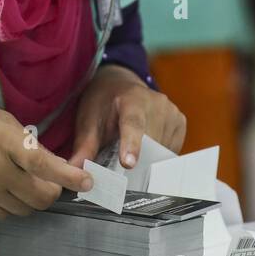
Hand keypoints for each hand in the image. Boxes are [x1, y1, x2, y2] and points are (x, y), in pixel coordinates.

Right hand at [0, 96, 91, 221]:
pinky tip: (6, 192)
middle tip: (54, 184)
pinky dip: (11, 207)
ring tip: (27, 185)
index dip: (70, 177)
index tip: (87, 182)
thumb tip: (44, 160)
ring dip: (32, 201)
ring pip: (23, 211)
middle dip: (54, 193)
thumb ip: (23, 140)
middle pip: (40, 197)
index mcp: (4, 142)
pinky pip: (1, 216)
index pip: (45, 165)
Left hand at [68, 64, 185, 169]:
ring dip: (147, 159)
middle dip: (135, 161)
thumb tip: (75, 173)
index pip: (132, 124)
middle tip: (119, 166)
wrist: (119, 82)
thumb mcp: (88, 120)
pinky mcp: (180, 121)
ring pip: (161, 151)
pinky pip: (170, 150)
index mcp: (131, 99)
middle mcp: (156, 103)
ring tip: (131, 149)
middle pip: (149, 144)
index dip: (131, 145)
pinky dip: (157, 155)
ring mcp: (171, 111)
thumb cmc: (102, 102)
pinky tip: (145, 145)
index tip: (128, 163)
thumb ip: (84, 148)